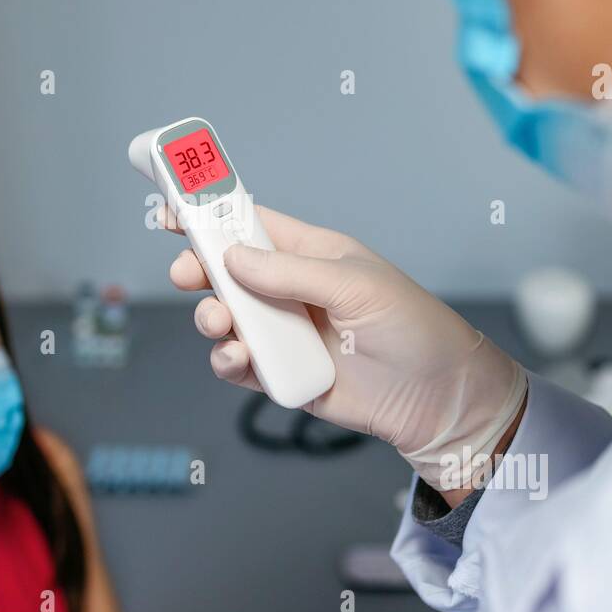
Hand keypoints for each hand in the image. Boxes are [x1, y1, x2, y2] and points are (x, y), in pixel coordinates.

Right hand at [162, 204, 526, 494]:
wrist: (439, 400)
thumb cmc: (413, 329)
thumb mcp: (357, 286)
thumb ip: (290, 271)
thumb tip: (232, 257)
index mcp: (311, 254)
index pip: (250, 224)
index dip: (210, 215)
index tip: (172, 212)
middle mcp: (291, 290)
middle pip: (225, 271)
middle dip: (199, 270)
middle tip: (188, 275)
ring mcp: (284, 333)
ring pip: (225, 319)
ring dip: (211, 318)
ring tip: (223, 325)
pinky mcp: (282, 374)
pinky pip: (238, 364)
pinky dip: (228, 361)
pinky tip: (239, 359)